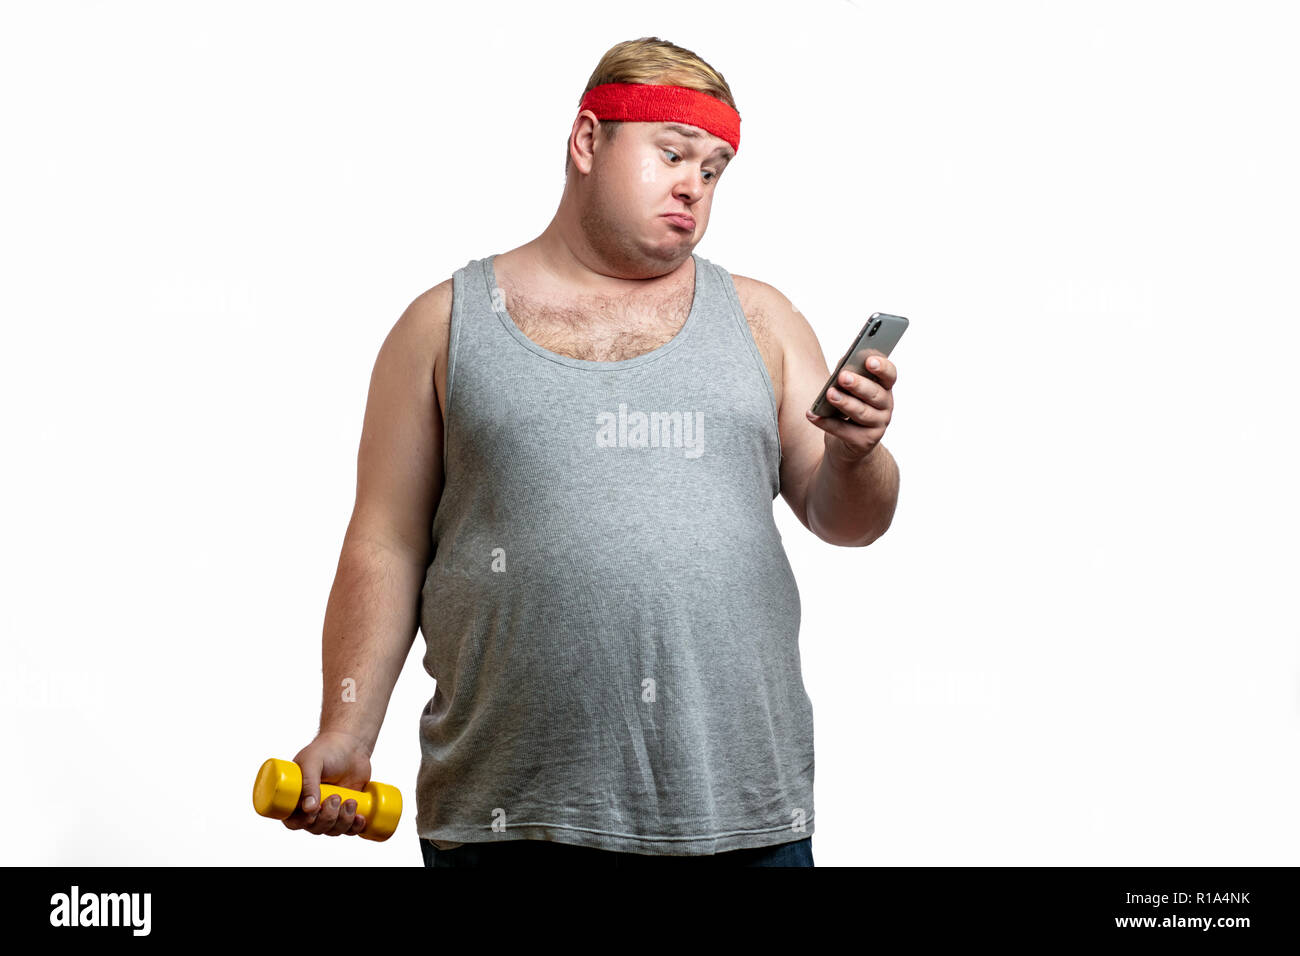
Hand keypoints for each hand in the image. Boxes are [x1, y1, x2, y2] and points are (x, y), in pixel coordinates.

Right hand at [281, 731, 373, 836]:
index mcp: (295, 798)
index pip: (293, 822)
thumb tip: (309, 809)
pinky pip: (349, 829)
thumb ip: (308, 781)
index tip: (315, 810)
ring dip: (343, 821)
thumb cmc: (326, 750)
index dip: (303, 822)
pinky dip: (355, 827)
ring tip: (351, 801)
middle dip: (328, 817)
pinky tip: (360, 817)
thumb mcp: (312, 761)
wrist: (351, 745)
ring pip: (333, 830)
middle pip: (315, 828)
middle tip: (337, 797)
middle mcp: (311, 808)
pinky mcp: (347, 811)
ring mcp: (329, 811)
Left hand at [805, 349, 895, 463]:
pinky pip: (845, 431)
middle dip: (858, 385)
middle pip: (875, 394)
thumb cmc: (848, 409)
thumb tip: (841, 365)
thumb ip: (848, 375)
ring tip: (829, 394)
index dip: (882, 368)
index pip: (890, 375)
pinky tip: (813, 415)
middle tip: (842, 376)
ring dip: (844, 403)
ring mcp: (878, 426)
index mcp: (884, 389)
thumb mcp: (849, 390)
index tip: (869, 360)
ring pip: (862, 413)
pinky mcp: (865, 442)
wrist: (847, 444)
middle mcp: (886, 407)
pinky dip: (827, 423)